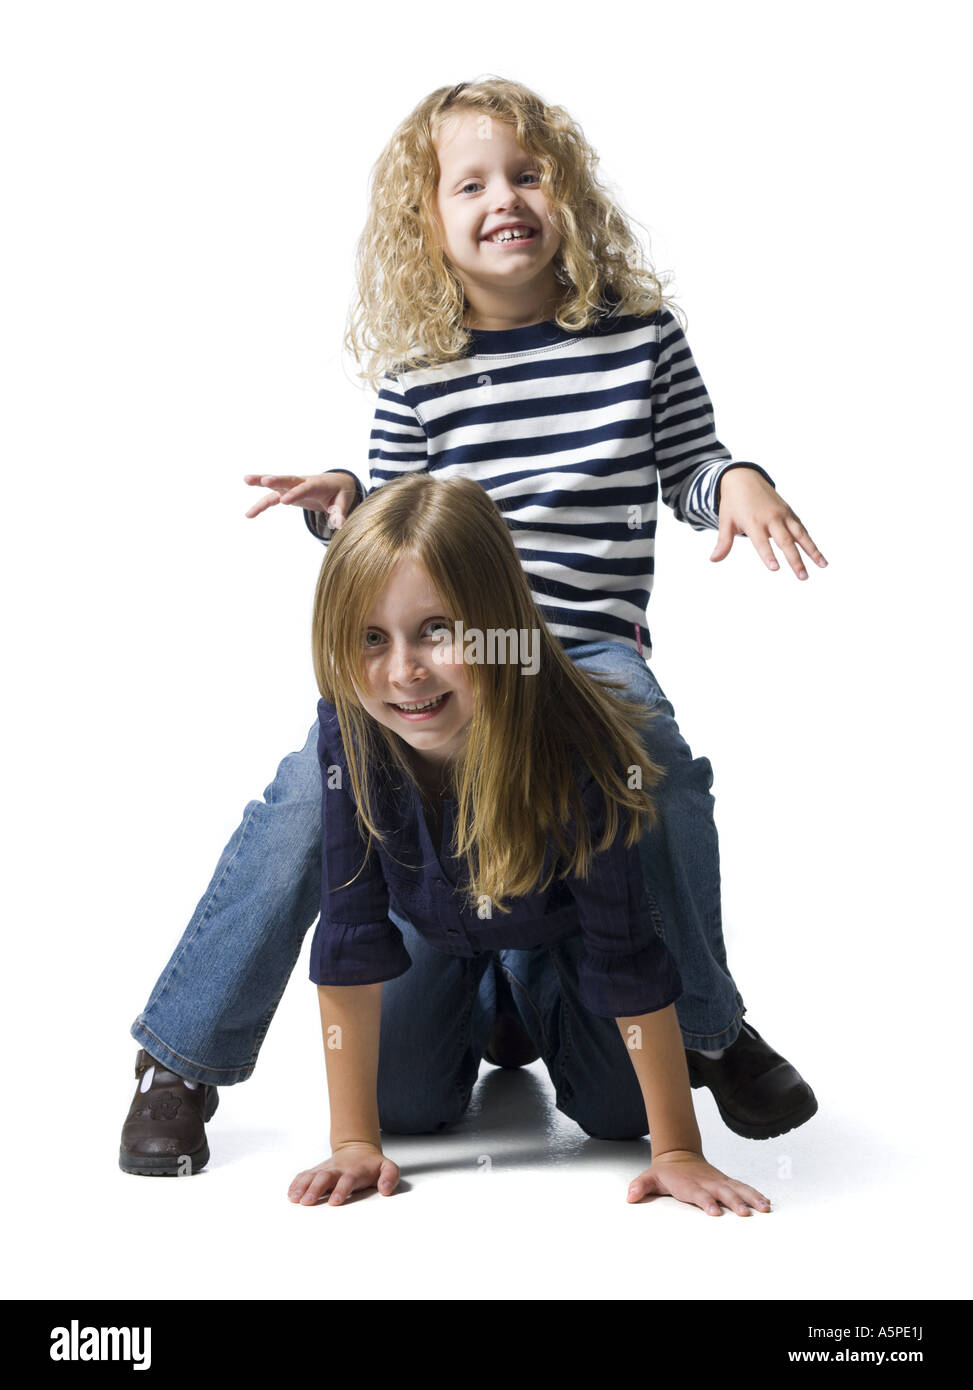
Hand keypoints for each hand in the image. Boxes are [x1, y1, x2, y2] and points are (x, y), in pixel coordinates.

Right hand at [243, 471, 359, 526]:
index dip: (295, 494)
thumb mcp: (343, 501)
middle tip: (264, 480)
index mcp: (317, 484)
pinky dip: (261, 505)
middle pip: (287, 480)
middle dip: (276, 480)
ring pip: (275, 485)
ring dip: (261, 483)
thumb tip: (338, 525)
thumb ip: (339, 512)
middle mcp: (302, 482)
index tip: (284, 501)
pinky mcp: (286, 493)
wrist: (335, 483)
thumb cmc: (339, 492)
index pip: (305, 488)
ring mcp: (292, 487)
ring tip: (245, 479)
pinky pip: (272, 497)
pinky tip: (249, 514)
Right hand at [288, 1141, 398, 1206]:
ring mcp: (325, 1169)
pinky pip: (304, 1175)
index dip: (341, 1190)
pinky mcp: (316, 1171)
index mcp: (354, 1171)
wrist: (357, 1149)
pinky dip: (296, 1184)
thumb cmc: (371, 1165)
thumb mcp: (387, 1167)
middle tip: (308, 1202)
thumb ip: (390, 1176)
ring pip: (311, 1176)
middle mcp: (337, 1169)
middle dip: (315, 1189)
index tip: (334, 1201)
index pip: (347, 1180)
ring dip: (302, 1187)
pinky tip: (291, 1194)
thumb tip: (385, 1190)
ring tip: (294, 1199)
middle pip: (324, 1177)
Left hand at [627, 1149, 771, 1215]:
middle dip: (734, 1202)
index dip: (706, 1202)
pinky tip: (766, 1203)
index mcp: (689, 1183)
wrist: (678, 1154)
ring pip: (737, 1188)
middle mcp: (707, 1182)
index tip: (715, 1212)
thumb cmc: (665, 1172)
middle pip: (722, 1192)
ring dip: (750, 1198)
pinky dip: (755, 1194)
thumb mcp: (650, 1177)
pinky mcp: (726, 1182)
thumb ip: (641, 1186)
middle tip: (744, 1214)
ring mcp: (718, 1181)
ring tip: (764, 1208)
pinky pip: (743, 1187)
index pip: (698, 1194)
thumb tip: (630, 1195)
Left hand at [712, 468, 826, 579]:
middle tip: (803, 577)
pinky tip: (819, 556)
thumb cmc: (733, 504)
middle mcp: (771, 519)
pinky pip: (802, 529)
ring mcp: (783, 515)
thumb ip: (723, 542)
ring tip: (823, 566)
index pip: (761, 543)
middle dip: (795, 560)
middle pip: (785, 542)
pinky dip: (811, 542)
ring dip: (812, 551)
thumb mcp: (726, 521)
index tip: (775, 569)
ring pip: (800, 535)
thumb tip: (713, 559)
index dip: (768, 555)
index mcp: (753, 522)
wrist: (744, 478)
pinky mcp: (790, 513)